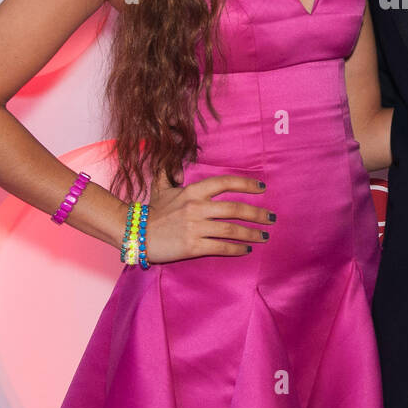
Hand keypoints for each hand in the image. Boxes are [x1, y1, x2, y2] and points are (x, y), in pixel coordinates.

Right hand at [136, 174, 273, 263]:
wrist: (135, 234)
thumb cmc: (152, 211)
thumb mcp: (162, 187)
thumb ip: (170, 171)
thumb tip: (179, 158)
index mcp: (193, 191)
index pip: (225, 183)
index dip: (245, 185)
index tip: (262, 188)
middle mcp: (196, 207)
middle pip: (235, 209)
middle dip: (257, 214)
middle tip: (271, 218)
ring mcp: (195, 227)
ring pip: (231, 229)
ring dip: (251, 233)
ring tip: (264, 236)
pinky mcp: (192, 246)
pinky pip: (220, 247)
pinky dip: (236, 248)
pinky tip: (246, 249)